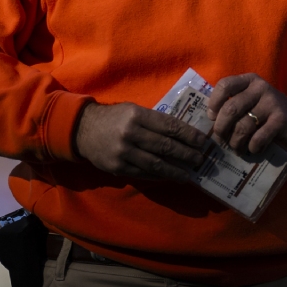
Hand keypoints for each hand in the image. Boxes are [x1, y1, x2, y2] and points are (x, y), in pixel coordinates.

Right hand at [73, 102, 210, 181]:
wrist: (83, 129)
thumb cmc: (114, 117)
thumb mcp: (133, 110)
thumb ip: (155, 120)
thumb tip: (183, 133)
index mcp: (137, 115)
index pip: (170, 126)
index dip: (189, 135)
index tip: (203, 141)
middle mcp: (131, 133)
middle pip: (165, 146)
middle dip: (186, 154)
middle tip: (200, 159)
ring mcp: (123, 152)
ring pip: (156, 163)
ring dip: (175, 170)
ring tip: (189, 174)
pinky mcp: (117, 167)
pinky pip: (143, 173)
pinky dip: (159, 176)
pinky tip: (169, 176)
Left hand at [206, 74, 286, 155]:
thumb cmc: (269, 113)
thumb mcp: (252, 101)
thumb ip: (234, 104)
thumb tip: (211, 121)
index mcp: (249, 80)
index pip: (225, 85)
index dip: (214, 103)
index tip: (212, 118)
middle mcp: (260, 88)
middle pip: (230, 109)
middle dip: (221, 128)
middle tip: (222, 139)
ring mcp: (271, 103)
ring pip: (243, 126)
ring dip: (236, 142)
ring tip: (236, 148)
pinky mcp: (281, 120)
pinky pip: (258, 137)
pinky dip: (252, 147)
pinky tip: (253, 149)